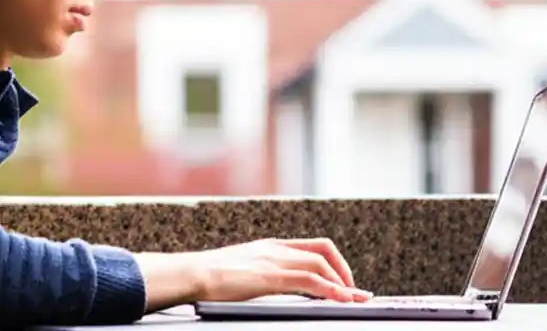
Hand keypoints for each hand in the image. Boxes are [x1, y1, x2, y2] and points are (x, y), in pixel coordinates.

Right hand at [135, 238, 371, 310]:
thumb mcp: (243, 270)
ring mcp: (274, 260)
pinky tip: (340, 300)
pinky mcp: (271, 276)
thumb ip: (263, 274)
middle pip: (324, 252)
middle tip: (355, 293)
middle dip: (345, 272)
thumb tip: (275, 287)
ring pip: (321, 265)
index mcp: (271, 246)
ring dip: (342, 283)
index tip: (345, 280)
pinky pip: (310, 281)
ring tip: (354, 300)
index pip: (314, 247)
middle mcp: (276, 248)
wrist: (191, 273)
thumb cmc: (209, 276)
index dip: (335, 262)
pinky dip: (330, 290)